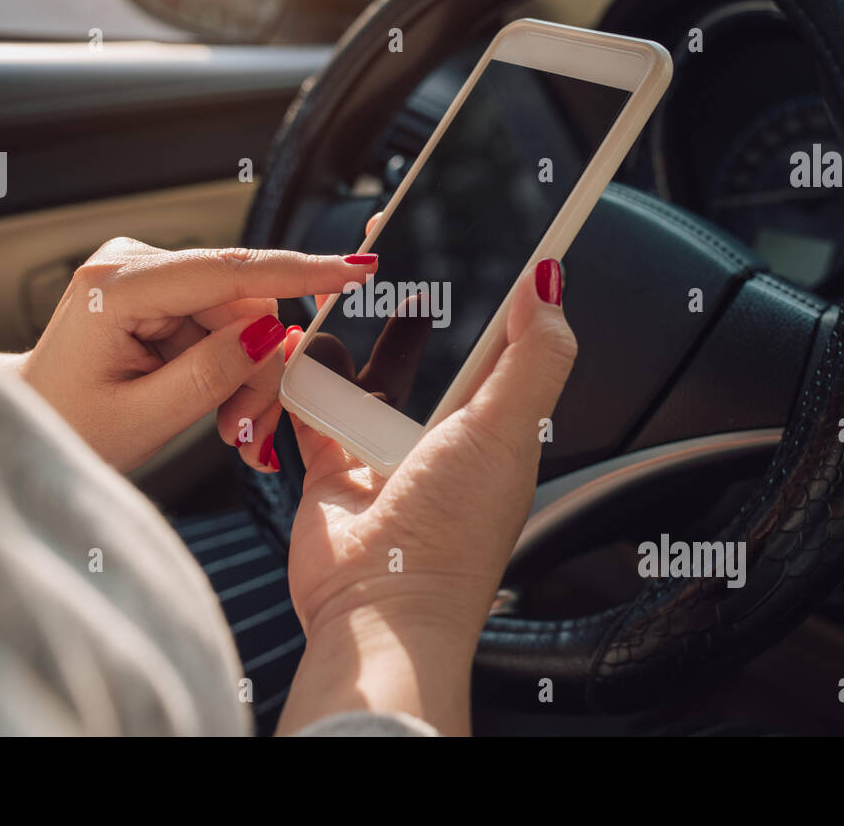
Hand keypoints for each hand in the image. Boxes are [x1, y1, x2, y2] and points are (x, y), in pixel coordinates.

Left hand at [3, 238, 377, 471]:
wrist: (31, 424)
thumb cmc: (68, 427)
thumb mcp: (144, 419)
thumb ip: (212, 374)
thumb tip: (275, 334)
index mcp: (116, 286)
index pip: (226, 271)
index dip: (299, 271)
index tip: (356, 269)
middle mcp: (132, 262)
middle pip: (245, 301)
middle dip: (260, 367)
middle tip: (248, 432)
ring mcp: (148, 272)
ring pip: (244, 315)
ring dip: (248, 375)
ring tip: (225, 427)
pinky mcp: (162, 289)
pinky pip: (227, 322)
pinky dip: (233, 367)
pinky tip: (216, 403)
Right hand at [277, 258, 573, 734]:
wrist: (379, 611)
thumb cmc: (452, 535)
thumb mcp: (508, 431)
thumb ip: (534, 355)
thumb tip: (551, 284)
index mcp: (494, 424)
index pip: (499, 341)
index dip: (492, 290)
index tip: (479, 231)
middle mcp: (439, 434)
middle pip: (422, 347)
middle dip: (407, 300)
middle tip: (391, 241)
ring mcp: (381, 449)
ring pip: (361, 371)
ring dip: (347, 337)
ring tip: (334, 294)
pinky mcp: (329, 465)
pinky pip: (311, 406)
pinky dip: (300, 379)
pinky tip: (293, 349)